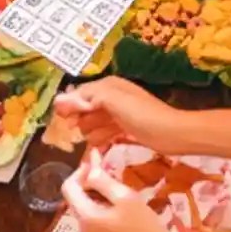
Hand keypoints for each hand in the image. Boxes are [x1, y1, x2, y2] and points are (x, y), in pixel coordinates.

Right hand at [54, 77, 184, 153]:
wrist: (172, 134)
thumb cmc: (143, 115)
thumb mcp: (113, 101)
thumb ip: (87, 99)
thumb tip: (58, 101)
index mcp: (107, 86)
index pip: (78, 94)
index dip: (70, 108)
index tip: (66, 123)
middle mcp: (110, 97)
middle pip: (83, 110)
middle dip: (83, 121)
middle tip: (91, 129)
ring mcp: (116, 114)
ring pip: (92, 124)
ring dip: (93, 133)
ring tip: (104, 138)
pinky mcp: (122, 128)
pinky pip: (102, 133)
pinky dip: (101, 139)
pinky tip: (105, 145)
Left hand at [61, 149, 189, 231]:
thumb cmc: (144, 227)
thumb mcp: (125, 197)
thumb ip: (103, 181)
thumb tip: (89, 167)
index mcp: (85, 216)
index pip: (68, 187)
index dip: (80, 171)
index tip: (99, 162)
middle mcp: (82, 227)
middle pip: (75, 197)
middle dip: (89, 181)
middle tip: (110, 171)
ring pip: (85, 206)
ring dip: (96, 192)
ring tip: (117, 185)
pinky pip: (93, 216)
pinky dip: (101, 204)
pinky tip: (119, 202)